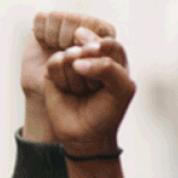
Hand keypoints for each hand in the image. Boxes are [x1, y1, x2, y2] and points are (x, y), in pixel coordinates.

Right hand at [22, 13, 114, 141]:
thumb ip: (109, 67)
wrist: (86, 135)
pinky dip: (62, 80)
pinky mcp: (54, 69)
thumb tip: (75, 62)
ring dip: (77, 79)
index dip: (106, 63)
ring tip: (81, 91)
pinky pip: (55, 63)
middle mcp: (91, 54)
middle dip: (92, 74)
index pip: (109, 43)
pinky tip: (67, 90)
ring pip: (71, 54)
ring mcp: (71, 60)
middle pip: (89, 47)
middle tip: (94, 88)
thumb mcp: (123, 89)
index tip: (105, 82)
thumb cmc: (107, 111)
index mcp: (112, 55)